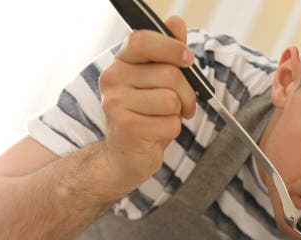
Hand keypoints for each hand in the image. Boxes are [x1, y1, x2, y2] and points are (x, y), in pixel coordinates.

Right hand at [96, 16, 197, 196]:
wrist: (124, 155)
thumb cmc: (145, 116)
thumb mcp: (157, 81)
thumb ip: (167, 52)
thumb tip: (175, 22)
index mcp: (121, 63)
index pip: (142, 40)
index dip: (170, 47)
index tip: (187, 59)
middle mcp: (113, 79)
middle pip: (169, 75)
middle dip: (186, 94)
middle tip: (181, 106)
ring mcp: (116, 103)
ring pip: (171, 100)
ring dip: (177, 114)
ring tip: (163, 119)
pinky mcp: (126, 127)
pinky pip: (170, 123)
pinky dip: (171, 131)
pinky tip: (155, 134)